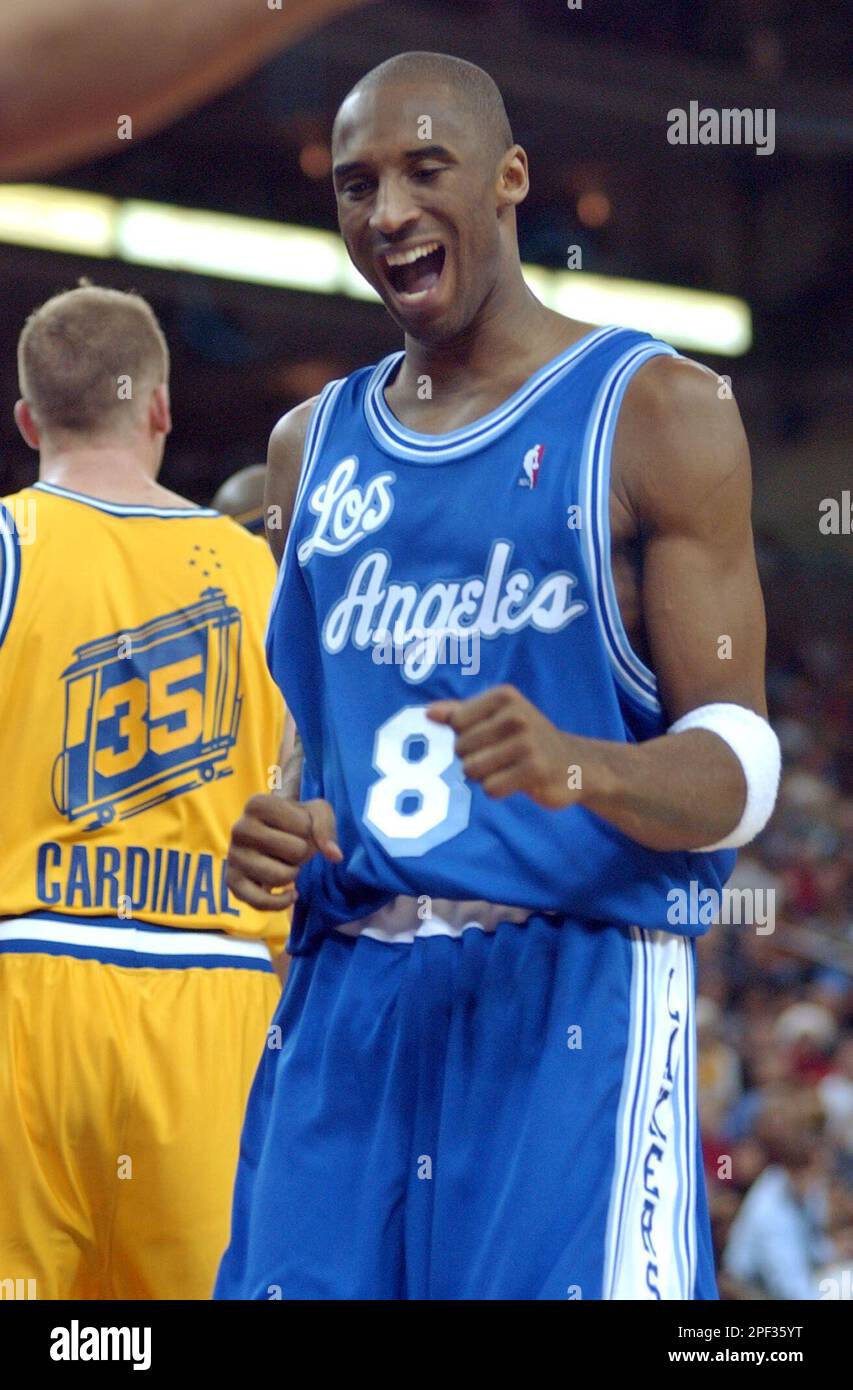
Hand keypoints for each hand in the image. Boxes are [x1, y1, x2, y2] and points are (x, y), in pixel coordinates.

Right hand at [226, 795, 342, 910]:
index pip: (304, 827)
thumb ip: (326, 826)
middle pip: (296, 851)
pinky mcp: (233, 882)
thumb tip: (334, 856)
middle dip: (302, 854)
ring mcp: (234, 856)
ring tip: (284, 863)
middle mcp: (239, 828)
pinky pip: (262, 902)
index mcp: (257, 804)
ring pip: (282, 877)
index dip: (309, 831)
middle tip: (291, 849)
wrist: (269, 836)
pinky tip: (290, 894)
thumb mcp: (316, 811)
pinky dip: (282, 902)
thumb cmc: (293, 821)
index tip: (297, 828)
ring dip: (293, 874)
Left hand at [427, 685, 583, 810]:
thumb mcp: (497, 718)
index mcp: (504, 696)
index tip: (488, 738)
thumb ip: (461, 713)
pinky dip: (498, 790)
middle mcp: (516, 715)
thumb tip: (428, 713)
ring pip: (472, 769)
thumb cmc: (526, 739)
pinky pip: (491, 788)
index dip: (464, 737)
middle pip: (461, 748)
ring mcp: (527, 742)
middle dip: (473, 759)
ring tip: (507, 768)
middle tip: (500, 757)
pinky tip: (517, 781)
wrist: (576, 764)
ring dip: (484, 776)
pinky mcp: (535, 770)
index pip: (456, 723)